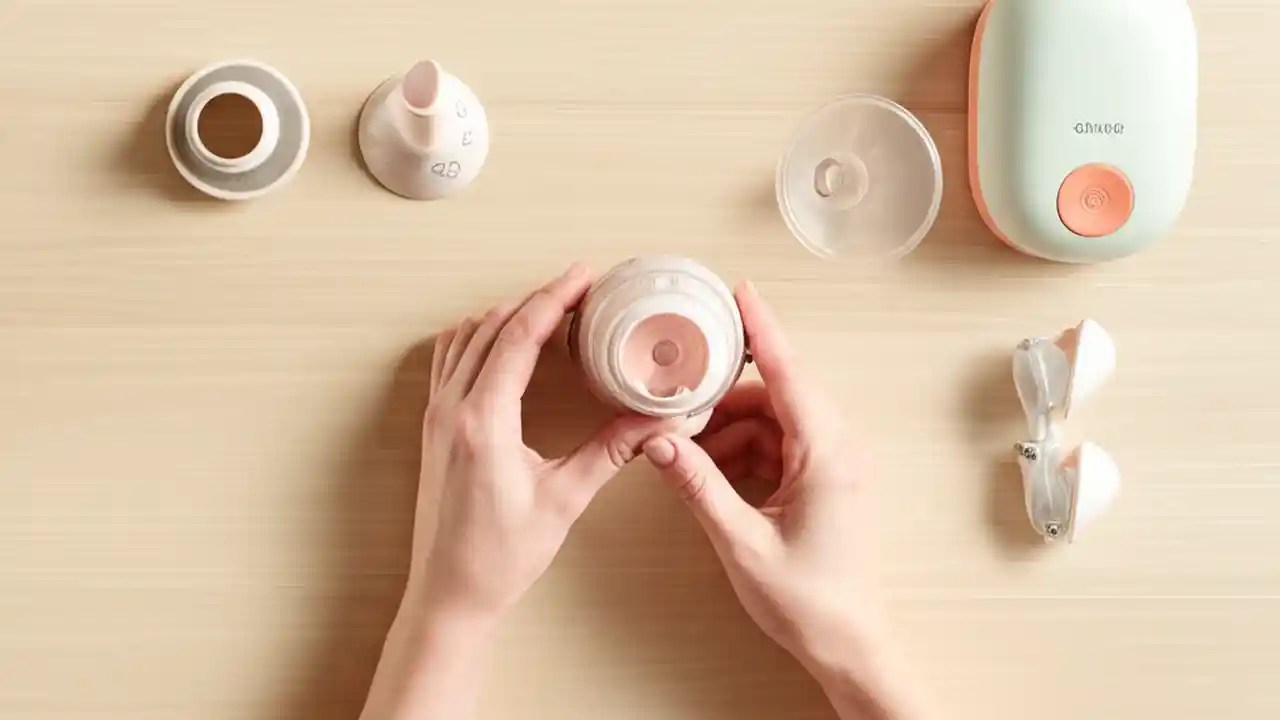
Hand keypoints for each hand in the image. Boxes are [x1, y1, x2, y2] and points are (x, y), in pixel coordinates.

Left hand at [362, 264, 676, 719]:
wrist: (447, 595)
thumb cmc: (498, 558)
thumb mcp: (564, 501)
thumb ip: (611, 450)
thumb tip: (658, 418)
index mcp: (484, 421)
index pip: (519, 335)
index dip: (554, 296)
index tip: (584, 274)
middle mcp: (452, 409)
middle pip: (492, 325)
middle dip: (537, 297)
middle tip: (580, 288)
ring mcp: (436, 416)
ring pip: (465, 336)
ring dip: (507, 313)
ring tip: (551, 308)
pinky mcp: (434, 427)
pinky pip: (450, 359)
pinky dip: (479, 335)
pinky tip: (506, 341)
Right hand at [643, 282, 924, 719]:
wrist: (848, 645)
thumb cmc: (809, 601)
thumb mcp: (742, 541)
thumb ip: (698, 485)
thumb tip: (659, 441)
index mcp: (828, 454)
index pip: (789, 373)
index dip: (762, 329)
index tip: (740, 291)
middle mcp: (838, 448)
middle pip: (773, 395)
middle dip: (722, 399)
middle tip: (678, 402)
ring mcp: (833, 464)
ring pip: (772, 420)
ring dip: (728, 432)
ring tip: (687, 454)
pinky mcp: (823, 480)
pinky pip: (777, 445)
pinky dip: (742, 453)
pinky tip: (711, 473)